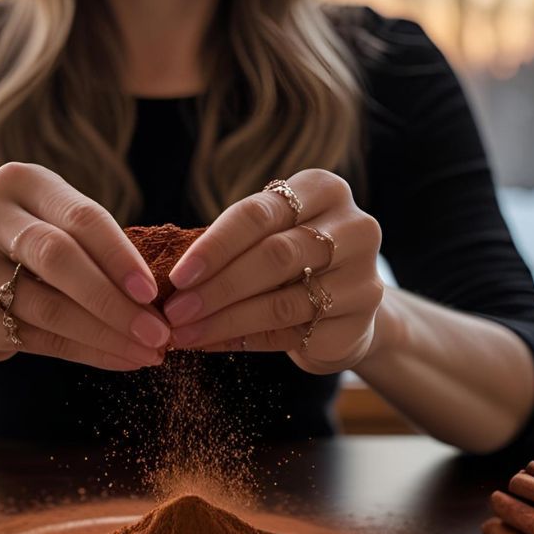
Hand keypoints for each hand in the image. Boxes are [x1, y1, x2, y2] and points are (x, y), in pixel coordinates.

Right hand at [0, 162, 169, 369]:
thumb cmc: (34, 250)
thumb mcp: (62, 230)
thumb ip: (99, 252)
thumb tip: (160, 302)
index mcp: (19, 182)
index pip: (80, 216)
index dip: (121, 257)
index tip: (155, 293)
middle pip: (58, 257)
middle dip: (114, 300)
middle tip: (157, 332)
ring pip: (48, 306)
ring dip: (106, 335)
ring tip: (147, 352)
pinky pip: (34, 339)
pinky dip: (84, 352)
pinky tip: (117, 359)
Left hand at [162, 169, 384, 373]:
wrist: (347, 308)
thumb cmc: (293, 263)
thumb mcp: (268, 237)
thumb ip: (232, 247)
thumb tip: (170, 279)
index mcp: (323, 190)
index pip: (259, 214)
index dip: (214, 246)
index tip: (177, 276)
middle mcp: (353, 227)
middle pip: (274, 256)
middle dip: (217, 287)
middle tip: (175, 311)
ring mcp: (363, 276)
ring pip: (282, 301)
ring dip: (225, 320)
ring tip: (185, 332)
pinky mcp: (360, 320)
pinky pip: (290, 332)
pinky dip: (243, 339)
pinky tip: (211, 343)